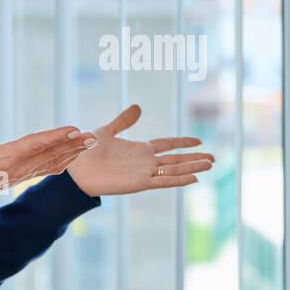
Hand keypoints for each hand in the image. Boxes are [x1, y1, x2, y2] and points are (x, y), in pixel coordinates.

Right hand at [0, 109, 96, 206]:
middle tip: (93, 137)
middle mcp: (19, 167)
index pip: (36, 144)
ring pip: (53, 161)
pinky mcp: (23, 176)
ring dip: (73, 152)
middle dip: (73, 144)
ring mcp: (23, 173)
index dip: (56, 136)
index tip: (74, 129)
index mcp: (6, 158)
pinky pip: (47, 168)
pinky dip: (63, 162)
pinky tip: (75, 156)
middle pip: (51, 153)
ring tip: (91, 142)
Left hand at [65, 103, 214, 196]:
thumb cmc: (86, 151)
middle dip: (195, 158)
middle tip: (214, 158)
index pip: (168, 144)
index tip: (199, 141)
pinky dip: (179, 180)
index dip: (183, 142)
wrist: (75, 167)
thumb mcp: (107, 130)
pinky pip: (163, 181)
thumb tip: (139, 106)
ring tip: (211, 165)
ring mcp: (144, 173)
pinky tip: (194, 178)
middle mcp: (145, 162)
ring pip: (174, 170)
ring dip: (192, 167)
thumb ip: (124, 121)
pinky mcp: (139, 183)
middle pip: (176, 159)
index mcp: (140, 149)